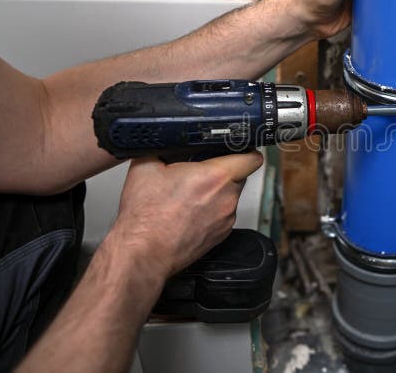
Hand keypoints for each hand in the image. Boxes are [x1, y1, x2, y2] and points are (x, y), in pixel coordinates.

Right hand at [109, 152, 262, 278]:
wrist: (143, 253)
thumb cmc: (146, 218)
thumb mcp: (145, 167)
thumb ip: (164, 148)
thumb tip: (167, 142)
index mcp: (215, 177)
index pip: (252, 157)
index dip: (245, 149)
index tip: (236, 148)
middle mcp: (227, 198)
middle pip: (239, 176)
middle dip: (223, 170)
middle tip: (201, 170)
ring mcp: (226, 219)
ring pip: (230, 196)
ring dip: (216, 192)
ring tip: (190, 194)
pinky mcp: (222, 234)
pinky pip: (223, 214)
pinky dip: (211, 211)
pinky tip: (189, 212)